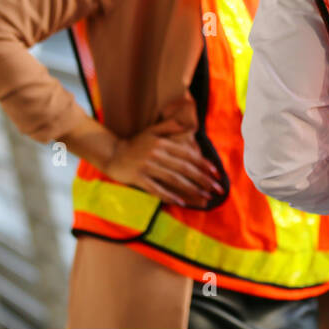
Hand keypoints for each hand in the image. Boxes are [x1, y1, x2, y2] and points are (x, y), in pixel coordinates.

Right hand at [102, 118, 224, 207]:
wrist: (112, 153)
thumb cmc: (135, 143)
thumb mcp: (151, 131)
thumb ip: (169, 126)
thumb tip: (186, 126)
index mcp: (163, 142)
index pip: (188, 154)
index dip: (203, 164)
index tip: (216, 173)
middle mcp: (157, 153)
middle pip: (184, 168)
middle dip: (203, 179)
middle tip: (217, 189)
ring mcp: (147, 166)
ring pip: (174, 179)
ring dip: (191, 189)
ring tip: (205, 198)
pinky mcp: (138, 177)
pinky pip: (156, 188)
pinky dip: (169, 195)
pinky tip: (181, 202)